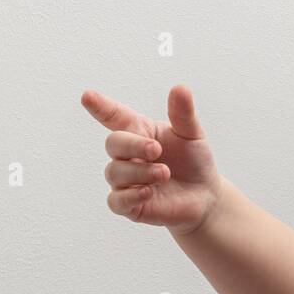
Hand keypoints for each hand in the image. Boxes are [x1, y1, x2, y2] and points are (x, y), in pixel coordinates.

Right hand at [81, 85, 223, 235]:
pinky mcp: (129, 205)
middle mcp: (128, 155)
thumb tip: (180, 88)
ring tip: (164, 173)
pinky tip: (149, 192)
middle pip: (113, 143)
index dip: (100, 107)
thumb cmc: (194, 161)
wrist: (206, 195)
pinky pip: (116, 201)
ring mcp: (126, 180)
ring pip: (115, 172)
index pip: (114, 116)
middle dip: (133, 145)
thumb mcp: (192, 134)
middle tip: (156, 150)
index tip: (87, 96)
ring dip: (140, 172)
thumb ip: (182, 114)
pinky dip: (131, 196)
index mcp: (140, 132)